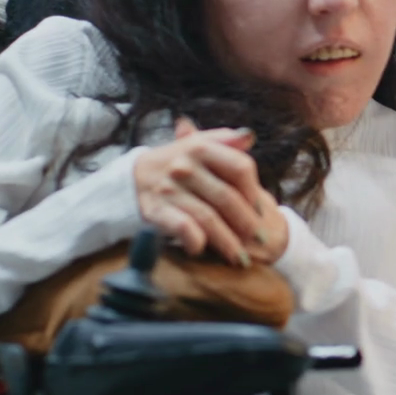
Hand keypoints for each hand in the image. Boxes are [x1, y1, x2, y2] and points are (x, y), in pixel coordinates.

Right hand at [133, 118, 286, 266]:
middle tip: (259, 240)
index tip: (261, 210)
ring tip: (241, 257)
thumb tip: (249, 137)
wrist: (134, 175)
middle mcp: (185, 166)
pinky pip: (183, 228)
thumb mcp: (199, 144)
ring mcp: (169, 188)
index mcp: (200, 146)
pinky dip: (196, 242)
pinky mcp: (156, 209)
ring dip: (228, 242)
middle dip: (247, 223)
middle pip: (227, 198)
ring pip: (209, 218)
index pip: (240, 168)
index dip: (254, 192)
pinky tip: (204, 250)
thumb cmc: (178, 161)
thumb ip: (225, 141)